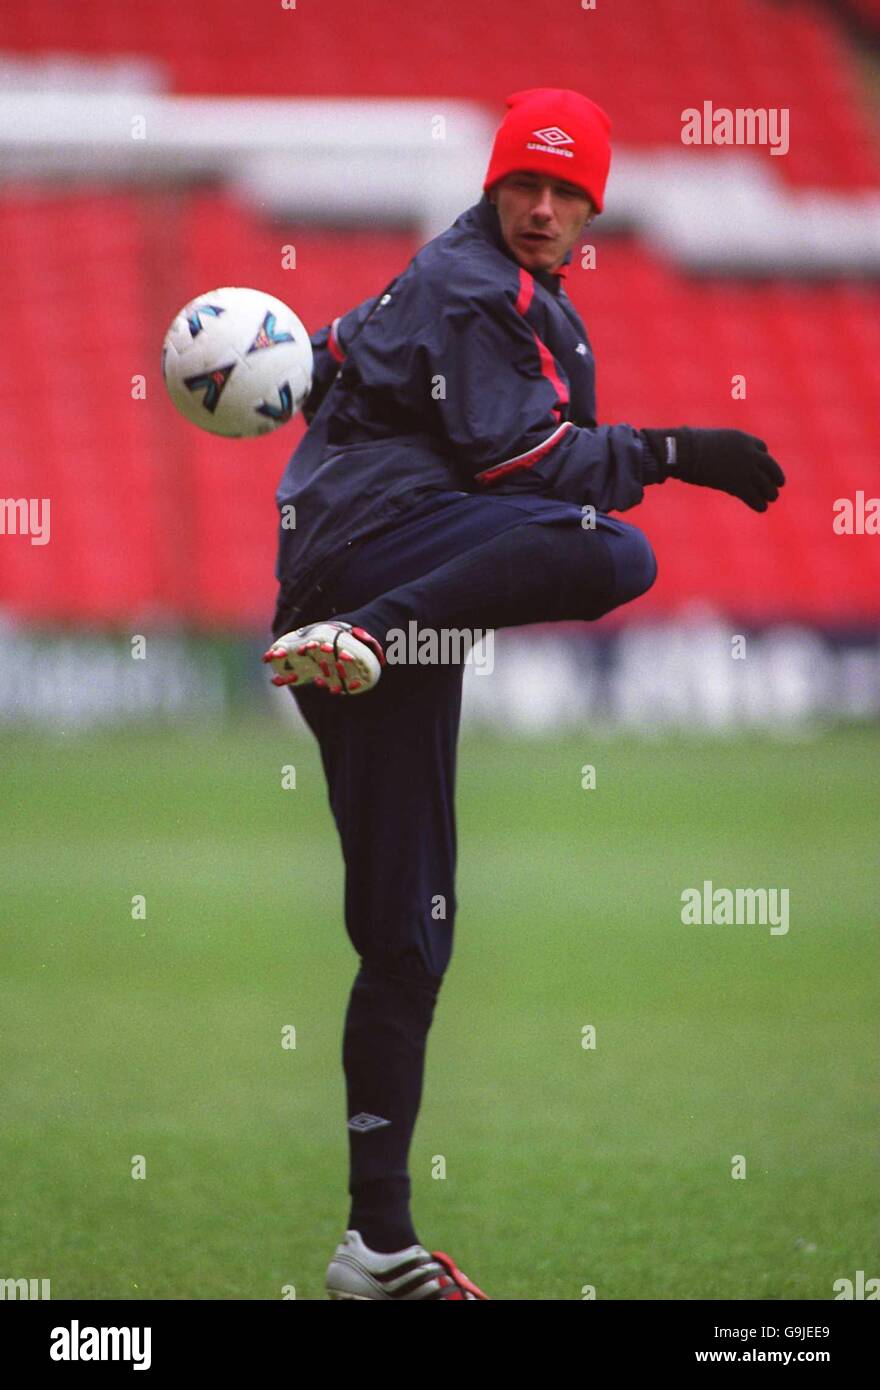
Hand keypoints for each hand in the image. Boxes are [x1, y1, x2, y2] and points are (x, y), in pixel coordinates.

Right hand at [642, 427, 784, 511]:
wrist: (685, 452)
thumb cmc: (689, 446)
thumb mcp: (712, 442)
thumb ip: (721, 450)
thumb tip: (715, 458)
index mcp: (742, 439)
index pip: (762, 448)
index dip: (763, 458)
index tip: (760, 466)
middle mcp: (749, 453)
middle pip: (770, 466)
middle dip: (775, 475)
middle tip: (778, 484)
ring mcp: (745, 469)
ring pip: (766, 483)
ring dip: (770, 492)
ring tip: (772, 498)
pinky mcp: (738, 485)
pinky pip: (754, 497)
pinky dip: (759, 503)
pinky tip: (761, 508)